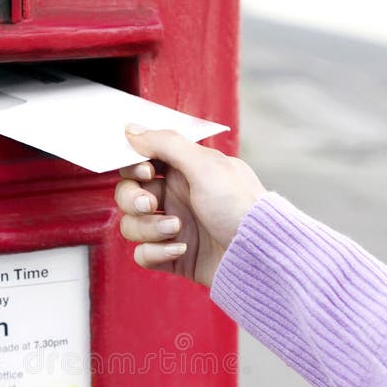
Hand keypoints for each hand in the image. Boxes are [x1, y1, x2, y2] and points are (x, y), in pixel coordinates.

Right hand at [114, 126, 265, 287]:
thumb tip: (132, 129)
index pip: (140, 164)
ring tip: (176, 229)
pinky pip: (144, 254)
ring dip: (148, 228)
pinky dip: (156, 252)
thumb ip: (166, 144)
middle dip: (133, 200)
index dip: (134, 168)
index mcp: (184, 171)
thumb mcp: (205, 166)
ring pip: (132, 226)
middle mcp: (175, 198)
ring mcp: (172, 229)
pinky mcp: (172, 257)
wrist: (258, 253)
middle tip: (151, 205)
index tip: (146, 172)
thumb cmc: (240, 206)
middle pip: (128, 195)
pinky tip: (181, 249)